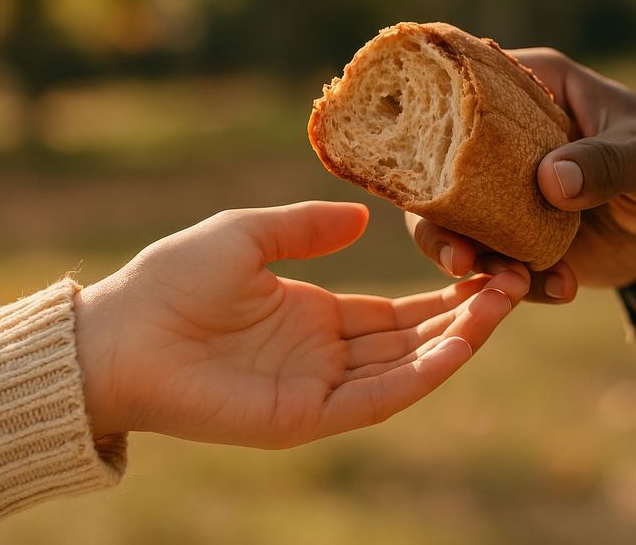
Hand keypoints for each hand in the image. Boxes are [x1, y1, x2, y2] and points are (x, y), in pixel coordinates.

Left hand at [74, 201, 529, 447]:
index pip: (397, 312)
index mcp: (316, 317)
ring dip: (458, 340)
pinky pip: (376, 398)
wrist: (119, 334)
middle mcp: (326, 357)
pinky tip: (460, 345)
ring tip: (503, 304)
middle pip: (414, 340)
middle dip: (466, 314)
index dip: (444, 295)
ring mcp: (320, 390)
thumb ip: (305, 226)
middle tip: (516, 281)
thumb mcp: (248, 235)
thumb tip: (364, 217)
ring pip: (406, 369)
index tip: (489, 267)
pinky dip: (422, 375)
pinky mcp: (306, 418)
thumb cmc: (173, 281)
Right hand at [408, 48, 635, 298]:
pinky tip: (562, 290)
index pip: (459, 93)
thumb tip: (550, 180)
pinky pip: (495, 261)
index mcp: (527, 90)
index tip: (426, 171)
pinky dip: (517, 284)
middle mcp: (500, 138)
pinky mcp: (513, 235)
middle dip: (438, 220)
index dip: (426, 124)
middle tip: (460, 258)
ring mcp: (501, 190)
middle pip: (437, 170)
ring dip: (476, 260)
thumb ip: (606, 162)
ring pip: (456, 224)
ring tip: (516, 284)